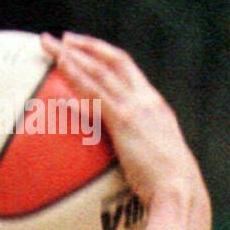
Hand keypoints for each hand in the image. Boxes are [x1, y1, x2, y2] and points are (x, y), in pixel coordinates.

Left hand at [40, 32, 206, 205]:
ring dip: (74, 55)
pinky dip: (75, 80)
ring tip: (51, 45)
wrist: (179, 190)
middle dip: (87, 46)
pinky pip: (95, 95)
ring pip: (101, 70)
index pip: (129, 72)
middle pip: (114, 60)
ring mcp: (136, 107)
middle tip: (62, 39)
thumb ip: (136, 156)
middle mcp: (146, 99)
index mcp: (154, 106)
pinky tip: (57, 74)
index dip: (106, 57)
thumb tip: (119, 168)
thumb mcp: (152, 165)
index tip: (86, 50)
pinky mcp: (125, 120)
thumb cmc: (166, 189)